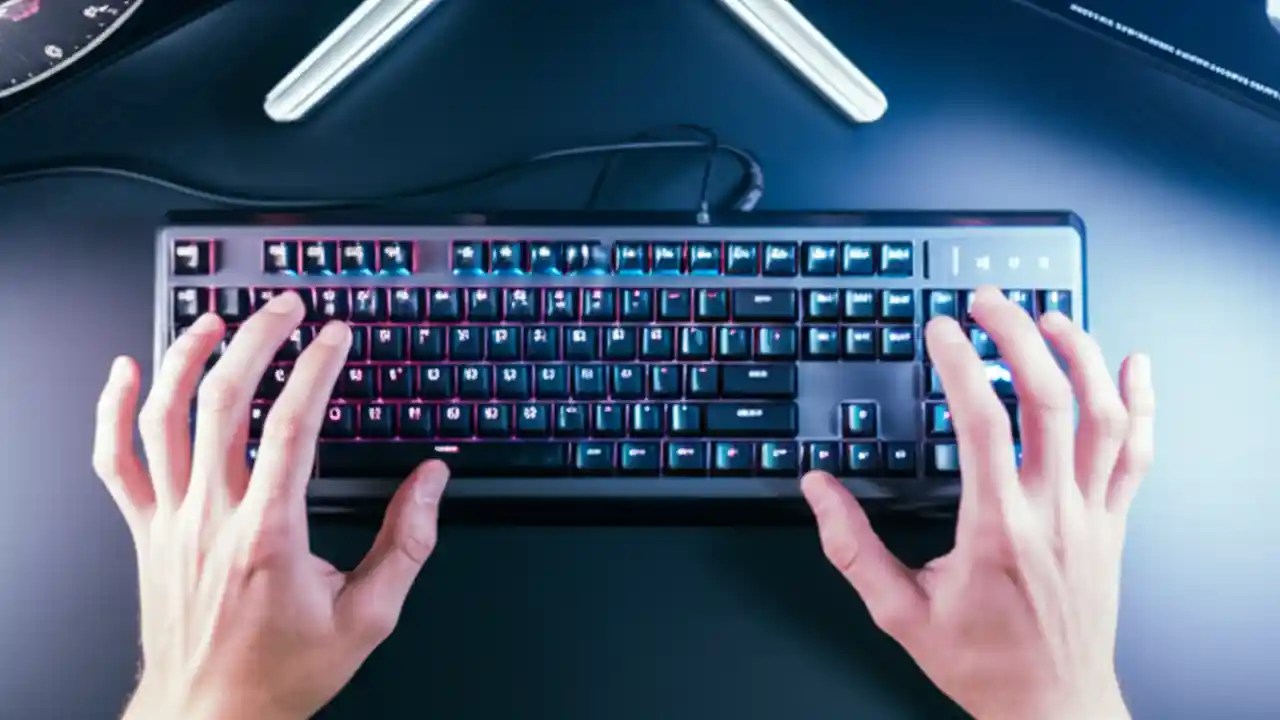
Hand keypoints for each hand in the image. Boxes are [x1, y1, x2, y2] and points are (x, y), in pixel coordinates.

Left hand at [92, 291, 448, 719]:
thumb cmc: (281, 673)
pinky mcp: (144, 533)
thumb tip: (431, 482)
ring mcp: (169, 522)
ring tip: (217, 321)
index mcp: (268, 534)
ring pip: (164, 418)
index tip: (335, 336)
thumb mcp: (368, 616)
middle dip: (257, 340)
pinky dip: (113, 410)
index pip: (292, 425)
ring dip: (188, 357)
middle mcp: (211, 519)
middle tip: (285, 308)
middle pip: (222, 402)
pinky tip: (127, 372)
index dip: (316, 368)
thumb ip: (407, 543)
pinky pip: (114, 461)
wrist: (211, 715)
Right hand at [801, 286, 1153, 719]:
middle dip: (1018, 336)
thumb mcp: (899, 612)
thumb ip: (852, 547)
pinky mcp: (1113, 523)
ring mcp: (1091, 516)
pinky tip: (1133, 365)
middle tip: (988, 304)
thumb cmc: (983, 663)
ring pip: (1102, 416)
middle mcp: (1053, 514)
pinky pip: (1137, 452)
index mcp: (998, 530)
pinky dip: (1141, 402)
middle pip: (1049, 400)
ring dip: (1079, 355)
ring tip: (1048, 318)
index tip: (942, 331)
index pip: (984, 424)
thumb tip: (818, 490)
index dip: (962, 365)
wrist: (1053, 705)